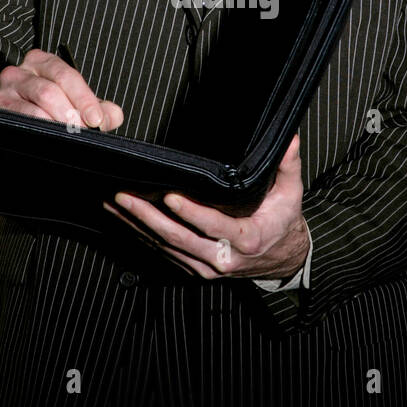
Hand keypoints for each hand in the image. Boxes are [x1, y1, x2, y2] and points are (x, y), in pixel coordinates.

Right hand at [0, 47, 124, 130]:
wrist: (25, 125)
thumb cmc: (55, 109)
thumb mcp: (79, 105)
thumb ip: (101, 108)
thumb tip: (113, 115)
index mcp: (42, 62)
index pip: (66, 75)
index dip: (84, 99)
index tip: (96, 119)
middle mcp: (20, 71)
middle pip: (50, 92)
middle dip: (71, 115)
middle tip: (83, 133)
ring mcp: (5, 90)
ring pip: (35, 109)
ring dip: (56, 126)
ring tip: (69, 138)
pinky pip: (20, 120)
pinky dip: (39, 131)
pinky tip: (50, 140)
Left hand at [103, 133, 308, 279]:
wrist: (282, 258)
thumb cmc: (282, 221)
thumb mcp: (291, 193)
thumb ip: (287, 164)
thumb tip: (288, 137)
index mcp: (247, 238)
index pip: (213, 226)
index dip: (191, 213)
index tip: (170, 196)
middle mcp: (223, 257)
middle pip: (179, 238)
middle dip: (148, 217)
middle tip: (124, 196)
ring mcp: (207, 266)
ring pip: (166, 247)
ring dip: (137, 226)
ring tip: (116, 204)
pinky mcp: (195, 268)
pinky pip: (165, 253)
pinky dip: (142, 236)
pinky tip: (126, 220)